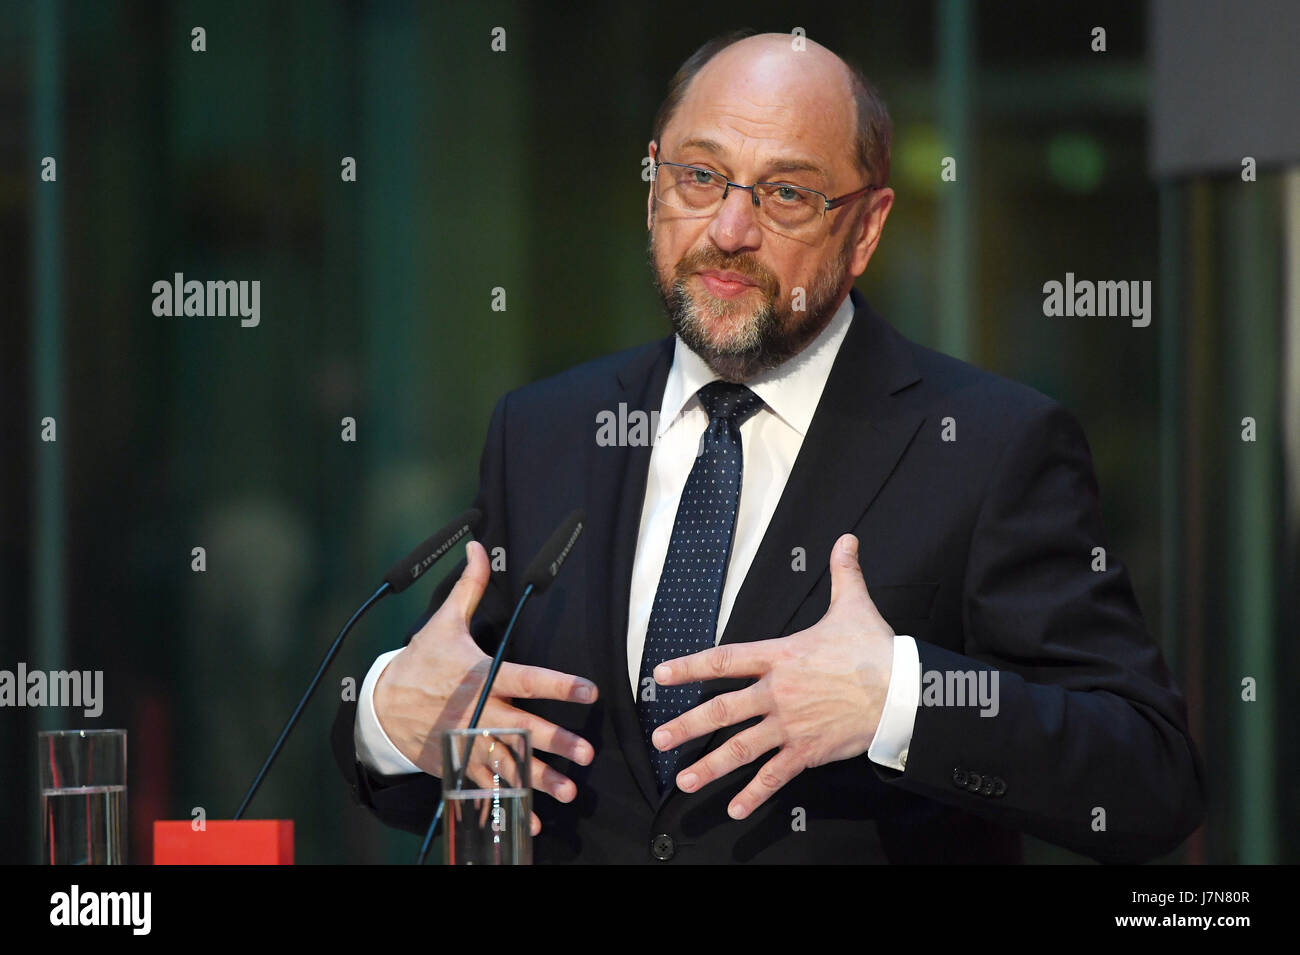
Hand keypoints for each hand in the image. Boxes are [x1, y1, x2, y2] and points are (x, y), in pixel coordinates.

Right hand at [374, 540, 598, 835]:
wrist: (379, 705)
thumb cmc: (420, 661)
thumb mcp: (443, 622)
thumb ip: (470, 588)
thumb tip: (478, 547)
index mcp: (482, 675)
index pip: (528, 678)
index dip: (559, 684)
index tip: (589, 691)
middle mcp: (479, 711)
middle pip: (523, 727)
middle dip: (555, 742)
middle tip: (586, 754)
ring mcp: (468, 741)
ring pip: (509, 763)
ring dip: (538, 780)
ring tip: (568, 792)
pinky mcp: (457, 764)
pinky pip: (487, 788)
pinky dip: (507, 805)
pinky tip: (532, 820)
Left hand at [650, 533, 893, 819]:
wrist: (902, 690)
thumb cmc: (876, 648)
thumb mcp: (854, 604)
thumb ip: (843, 572)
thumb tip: (846, 540)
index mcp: (780, 656)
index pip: (724, 659)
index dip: (689, 666)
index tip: (660, 675)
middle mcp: (777, 692)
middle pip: (722, 710)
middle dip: (687, 726)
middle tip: (659, 737)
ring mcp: (790, 725)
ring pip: (741, 748)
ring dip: (710, 766)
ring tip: (683, 780)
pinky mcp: (808, 750)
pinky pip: (775, 775)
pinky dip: (754, 794)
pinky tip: (733, 809)